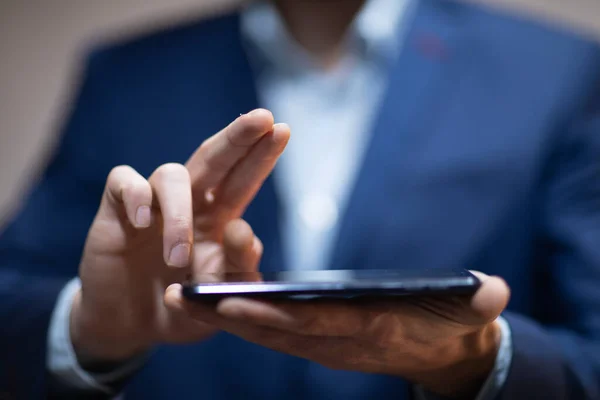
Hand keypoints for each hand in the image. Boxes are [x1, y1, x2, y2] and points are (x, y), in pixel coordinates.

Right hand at [70, 109, 289, 363]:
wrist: (130, 326)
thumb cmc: (181, 307)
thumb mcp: (216, 296)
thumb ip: (235, 270)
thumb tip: (244, 231)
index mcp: (218, 218)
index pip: (242, 179)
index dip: (261, 155)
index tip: (283, 130)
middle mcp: (189, 201)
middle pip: (214, 158)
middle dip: (238, 137)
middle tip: (262, 118)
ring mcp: (152, 202)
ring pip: (171, 174)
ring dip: (179, 215)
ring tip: (178, 260)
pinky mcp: (116, 208)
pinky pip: (124, 181)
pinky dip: (136, 196)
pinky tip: (142, 223)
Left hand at [166, 271, 509, 397]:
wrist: (442, 352)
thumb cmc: (453, 324)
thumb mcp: (472, 314)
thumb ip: (479, 305)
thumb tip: (493, 294)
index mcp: (370, 331)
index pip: (315, 324)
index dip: (274, 315)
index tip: (233, 300)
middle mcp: (338, 343)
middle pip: (275, 328)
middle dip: (228, 312)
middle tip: (182, 294)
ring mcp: (324, 344)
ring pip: (265, 330)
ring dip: (222, 315)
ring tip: (179, 295)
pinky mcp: (318, 339)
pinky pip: (271, 329)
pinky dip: (239, 316)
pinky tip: (209, 300)